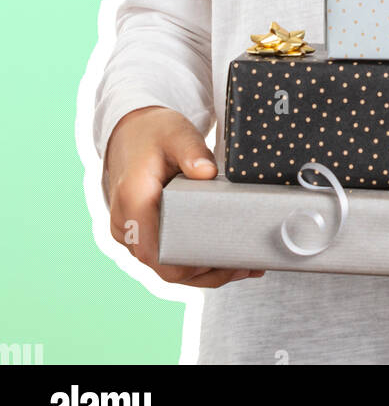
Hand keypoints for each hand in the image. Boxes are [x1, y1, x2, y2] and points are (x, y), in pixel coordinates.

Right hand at [105, 106, 264, 287]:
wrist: (129, 132)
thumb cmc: (152, 133)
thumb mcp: (175, 132)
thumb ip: (191, 150)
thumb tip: (206, 172)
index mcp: (132, 200)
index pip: (156, 252)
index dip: (189, 266)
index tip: (224, 262)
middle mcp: (126, 223)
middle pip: (165, 267)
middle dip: (206, 273)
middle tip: (244, 266)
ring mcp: (131, 233)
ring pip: (167, 267)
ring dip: (203, 272)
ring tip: (243, 267)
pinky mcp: (141, 235)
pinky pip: (166, 257)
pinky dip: (193, 262)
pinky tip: (223, 260)